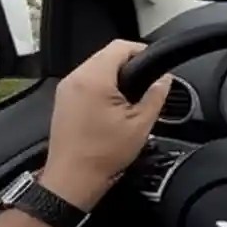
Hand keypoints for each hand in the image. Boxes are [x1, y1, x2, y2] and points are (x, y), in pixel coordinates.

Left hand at [39, 40, 170, 209]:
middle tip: (146, 82)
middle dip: (128, 64)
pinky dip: (100, 85)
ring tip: (131, 95)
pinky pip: (84, 81)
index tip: (154, 65)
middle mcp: (75, 78)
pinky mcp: (62, 101)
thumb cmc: (104, 154)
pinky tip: (112, 105)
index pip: (120, 47)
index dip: (141, 51)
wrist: (72, 180)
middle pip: (106, 55)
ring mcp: (65, 89)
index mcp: (94, 79)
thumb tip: (165, 79)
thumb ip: (156, 96)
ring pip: (94, 67)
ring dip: (113, 75)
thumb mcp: (140, 124)